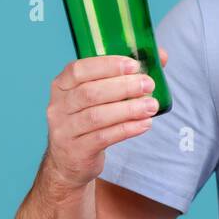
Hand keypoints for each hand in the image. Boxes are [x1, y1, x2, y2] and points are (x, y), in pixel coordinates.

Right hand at [43, 47, 168, 191]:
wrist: (68, 161)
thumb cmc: (88, 119)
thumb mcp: (98, 96)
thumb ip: (124, 75)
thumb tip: (160, 57)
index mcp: (62, 86)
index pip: (78, 69)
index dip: (106, 65)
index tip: (133, 65)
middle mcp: (58, 106)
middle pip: (90, 93)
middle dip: (123, 87)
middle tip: (148, 85)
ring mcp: (64, 130)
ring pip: (97, 116)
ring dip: (128, 109)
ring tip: (150, 106)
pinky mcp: (76, 150)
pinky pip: (103, 137)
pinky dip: (127, 129)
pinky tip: (144, 124)